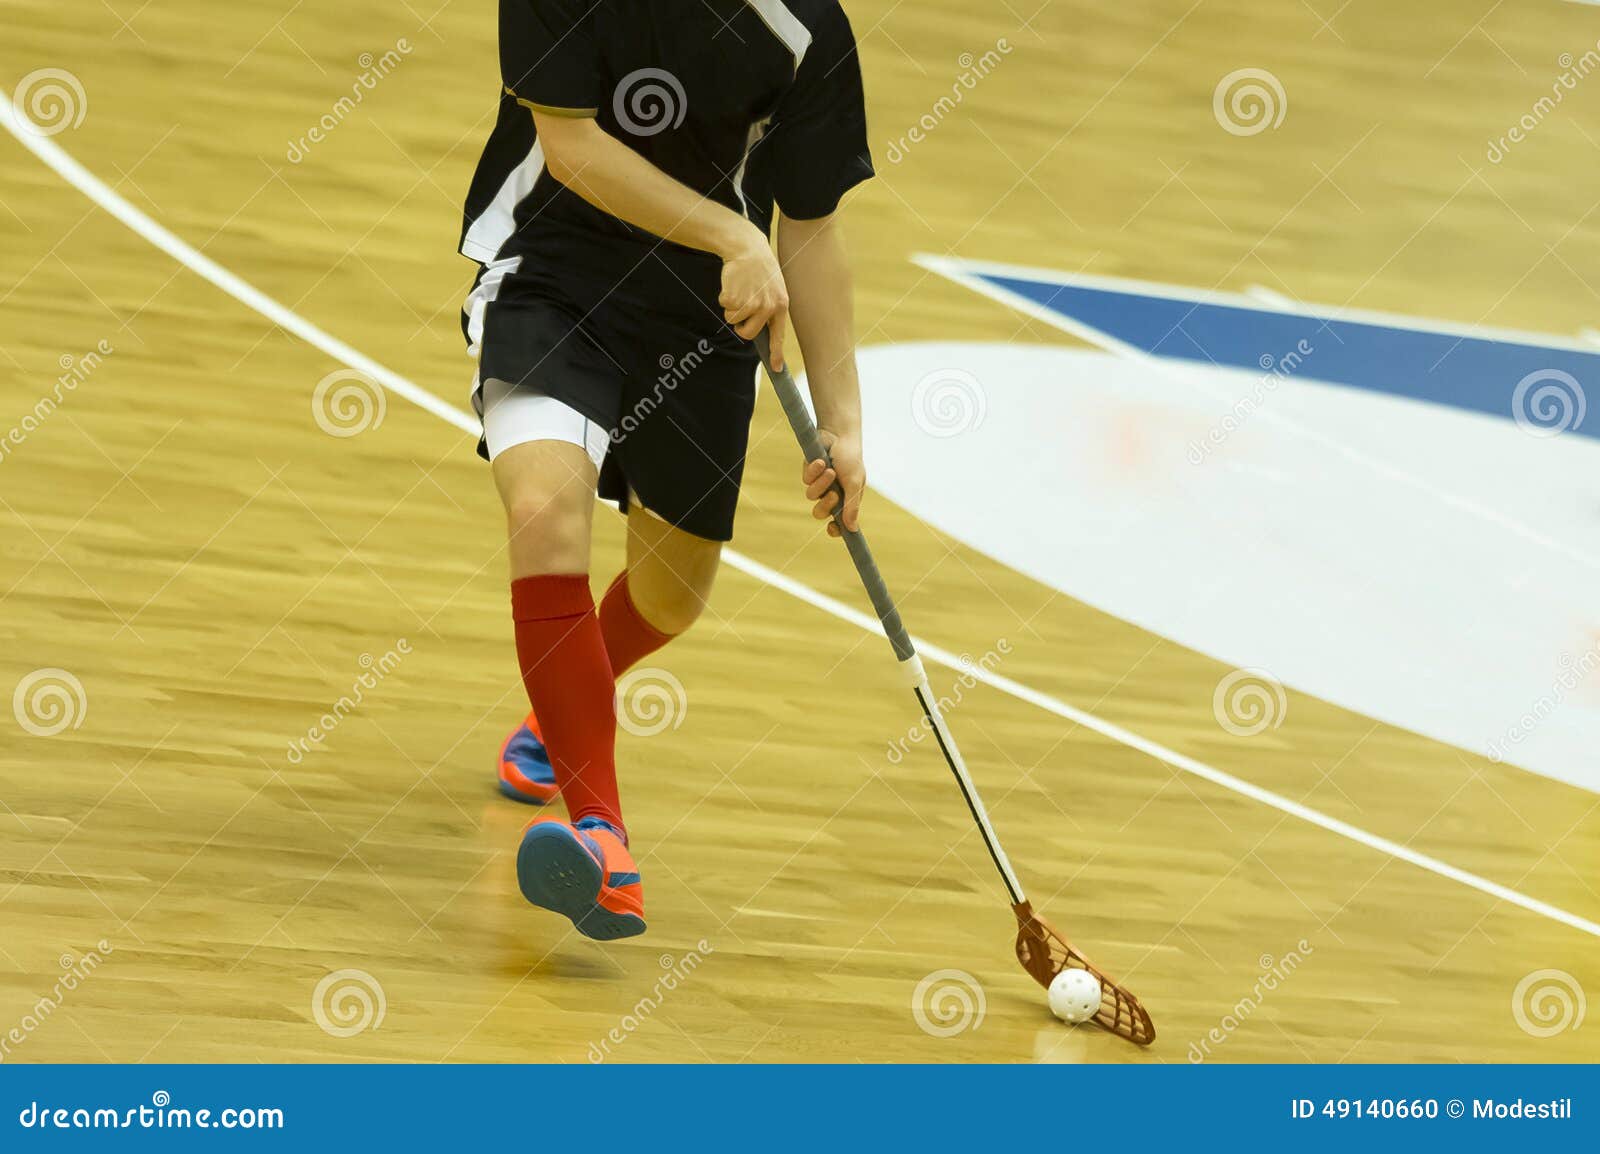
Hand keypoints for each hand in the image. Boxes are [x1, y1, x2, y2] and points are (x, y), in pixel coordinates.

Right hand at [718, 225, 789, 367]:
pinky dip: (724, 297)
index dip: (776, 354)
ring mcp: (751, 303)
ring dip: (731, 308)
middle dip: (740, 325)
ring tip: (740, 289)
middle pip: (747, 333)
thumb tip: (758, 333)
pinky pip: (724, 307)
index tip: (777, 369)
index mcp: (781, 305)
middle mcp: (768, 306)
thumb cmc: (760, 270)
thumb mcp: (773, 288)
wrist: (747, 247)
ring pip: (733, 320)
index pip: (778, 335)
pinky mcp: (735, 297)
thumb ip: (769, 310)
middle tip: (742, 308)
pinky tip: (733, 283)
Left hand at [801, 427, 865, 537]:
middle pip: (820, 513)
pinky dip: (814, 471)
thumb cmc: (851, 458)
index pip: (840, 521)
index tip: (833, 529)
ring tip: (830, 471)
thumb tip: (853, 529)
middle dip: (825, 505)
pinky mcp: (809, 473)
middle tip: (833, 493)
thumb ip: (852, 506)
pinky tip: (820, 461)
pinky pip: (806, 481)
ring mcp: (819, 484)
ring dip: (821, 484)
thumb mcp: (854, 483)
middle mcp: (832, 493)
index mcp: (846, 499)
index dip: (835, 529)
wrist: (838, 434)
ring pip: (812, 496)